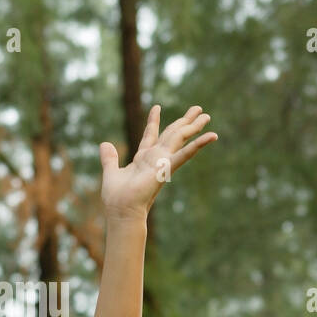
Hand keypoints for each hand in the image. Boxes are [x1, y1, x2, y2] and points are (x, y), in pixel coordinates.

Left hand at [99, 104, 217, 218]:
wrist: (122, 210)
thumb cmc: (117, 198)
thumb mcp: (111, 172)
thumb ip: (109, 158)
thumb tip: (104, 144)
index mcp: (143, 158)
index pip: (150, 134)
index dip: (153, 120)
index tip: (156, 106)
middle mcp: (155, 158)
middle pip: (172, 134)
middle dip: (184, 120)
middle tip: (198, 108)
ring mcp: (163, 162)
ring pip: (180, 139)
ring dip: (193, 127)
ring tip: (206, 115)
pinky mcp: (167, 168)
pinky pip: (185, 154)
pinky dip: (198, 144)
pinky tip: (212, 136)